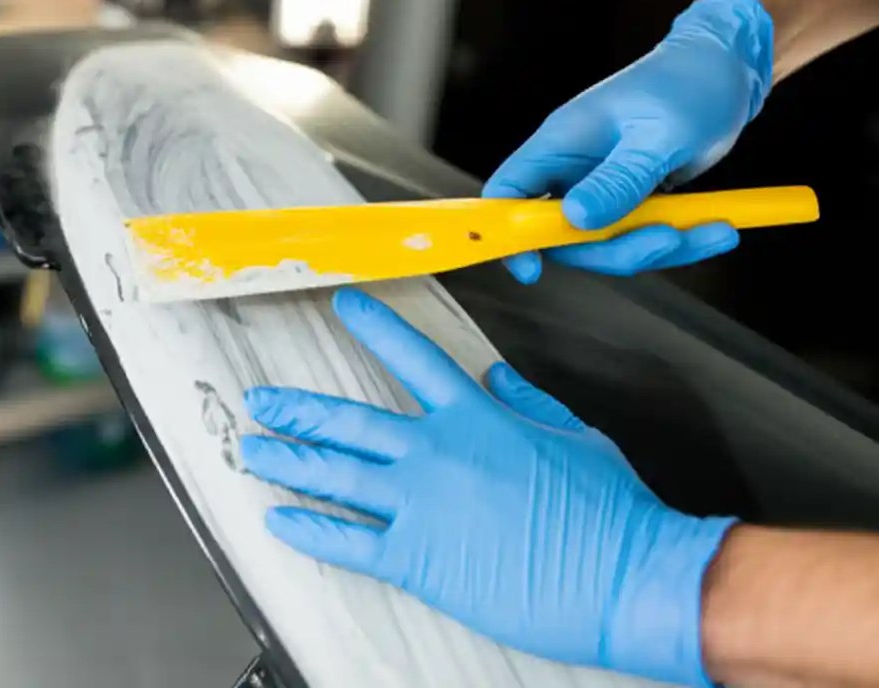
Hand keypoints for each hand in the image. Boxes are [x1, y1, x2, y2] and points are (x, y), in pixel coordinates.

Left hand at [241, 287, 737, 685]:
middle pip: (349, 421)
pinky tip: (279, 520)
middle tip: (262, 403)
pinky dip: (307, 529)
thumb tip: (499, 375)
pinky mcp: (417, 559)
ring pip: (334, 474)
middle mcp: (437, 452)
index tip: (343, 304)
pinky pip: (346, 541)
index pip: (413, 357)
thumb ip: (527, 400)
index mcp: (478, 417)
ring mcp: (421, 504)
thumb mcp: (574, 435)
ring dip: (286, 460)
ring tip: (252, 452)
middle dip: (297, 409)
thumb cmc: (611, 511)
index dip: (373, 326)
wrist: (626, 575)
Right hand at [483, 0, 773, 282]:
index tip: (530, 269)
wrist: (727, 69)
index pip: (508, 192)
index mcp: (560, 143)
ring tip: (714, 229)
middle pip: (562, 235)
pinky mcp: (630, 200)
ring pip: (606, 244)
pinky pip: (638, 238)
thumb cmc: (689, 84)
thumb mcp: (658, 136)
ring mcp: (601, 187)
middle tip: (668, 238)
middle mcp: (572, 170)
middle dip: (614, 250)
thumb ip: (618, 180)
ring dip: (657, 248)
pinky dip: (678, 241)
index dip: (506, 234)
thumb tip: (575, 220)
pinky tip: (714, 228)